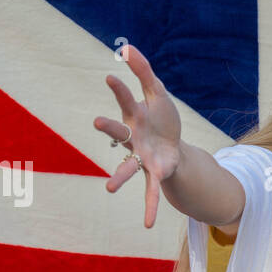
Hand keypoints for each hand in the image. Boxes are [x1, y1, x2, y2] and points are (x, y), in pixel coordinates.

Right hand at [94, 45, 182, 227]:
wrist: (175, 146)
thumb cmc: (162, 119)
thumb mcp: (158, 92)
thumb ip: (143, 70)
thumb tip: (128, 46)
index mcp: (134, 117)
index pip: (126, 100)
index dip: (119, 89)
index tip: (111, 75)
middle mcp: (133, 139)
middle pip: (119, 133)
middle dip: (109, 128)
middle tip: (97, 123)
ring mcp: (142, 158)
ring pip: (128, 167)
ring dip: (119, 177)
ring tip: (109, 190)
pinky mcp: (155, 174)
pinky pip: (152, 193)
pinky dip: (150, 208)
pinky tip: (148, 225)